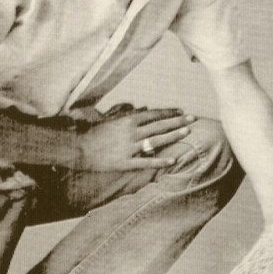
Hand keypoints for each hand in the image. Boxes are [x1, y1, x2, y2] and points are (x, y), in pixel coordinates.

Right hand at [74, 108, 196, 170]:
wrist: (79, 149)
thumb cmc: (95, 134)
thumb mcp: (112, 120)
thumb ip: (129, 117)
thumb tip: (145, 110)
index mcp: (128, 120)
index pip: (153, 114)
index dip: (169, 112)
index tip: (181, 111)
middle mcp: (131, 132)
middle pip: (159, 125)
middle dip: (177, 121)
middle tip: (193, 119)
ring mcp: (130, 148)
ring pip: (156, 141)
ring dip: (173, 136)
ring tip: (187, 132)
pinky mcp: (126, 162)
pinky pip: (147, 162)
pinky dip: (160, 160)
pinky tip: (173, 159)